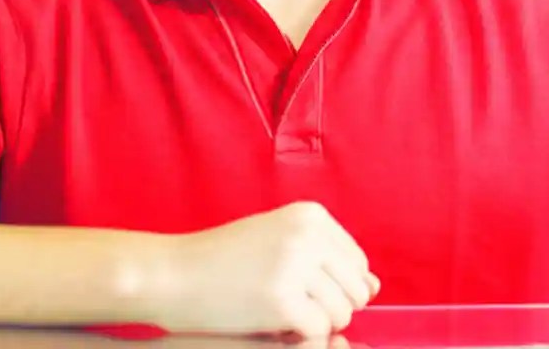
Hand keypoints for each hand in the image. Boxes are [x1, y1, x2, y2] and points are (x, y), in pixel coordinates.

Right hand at [157, 201, 380, 337]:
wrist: (172, 273)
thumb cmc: (224, 260)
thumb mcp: (280, 244)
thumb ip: (328, 260)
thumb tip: (376, 287)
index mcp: (310, 215)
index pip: (357, 262)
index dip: (332, 284)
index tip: (295, 281)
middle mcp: (308, 235)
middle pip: (356, 289)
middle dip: (329, 306)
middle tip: (287, 300)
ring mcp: (295, 266)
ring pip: (342, 313)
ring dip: (315, 321)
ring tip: (278, 308)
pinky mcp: (282, 301)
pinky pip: (319, 330)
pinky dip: (298, 334)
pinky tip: (269, 320)